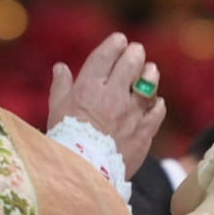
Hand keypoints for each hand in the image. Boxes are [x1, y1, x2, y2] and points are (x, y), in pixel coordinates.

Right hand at [47, 32, 163, 177]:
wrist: (82, 174)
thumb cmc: (65, 140)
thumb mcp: (56, 110)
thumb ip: (61, 86)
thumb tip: (61, 67)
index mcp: (89, 88)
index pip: (106, 56)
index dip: (115, 44)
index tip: (120, 40)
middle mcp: (113, 96)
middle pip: (131, 64)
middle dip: (135, 53)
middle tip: (136, 51)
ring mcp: (131, 114)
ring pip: (148, 84)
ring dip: (150, 74)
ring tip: (149, 70)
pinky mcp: (144, 132)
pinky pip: (156, 111)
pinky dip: (157, 104)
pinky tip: (156, 102)